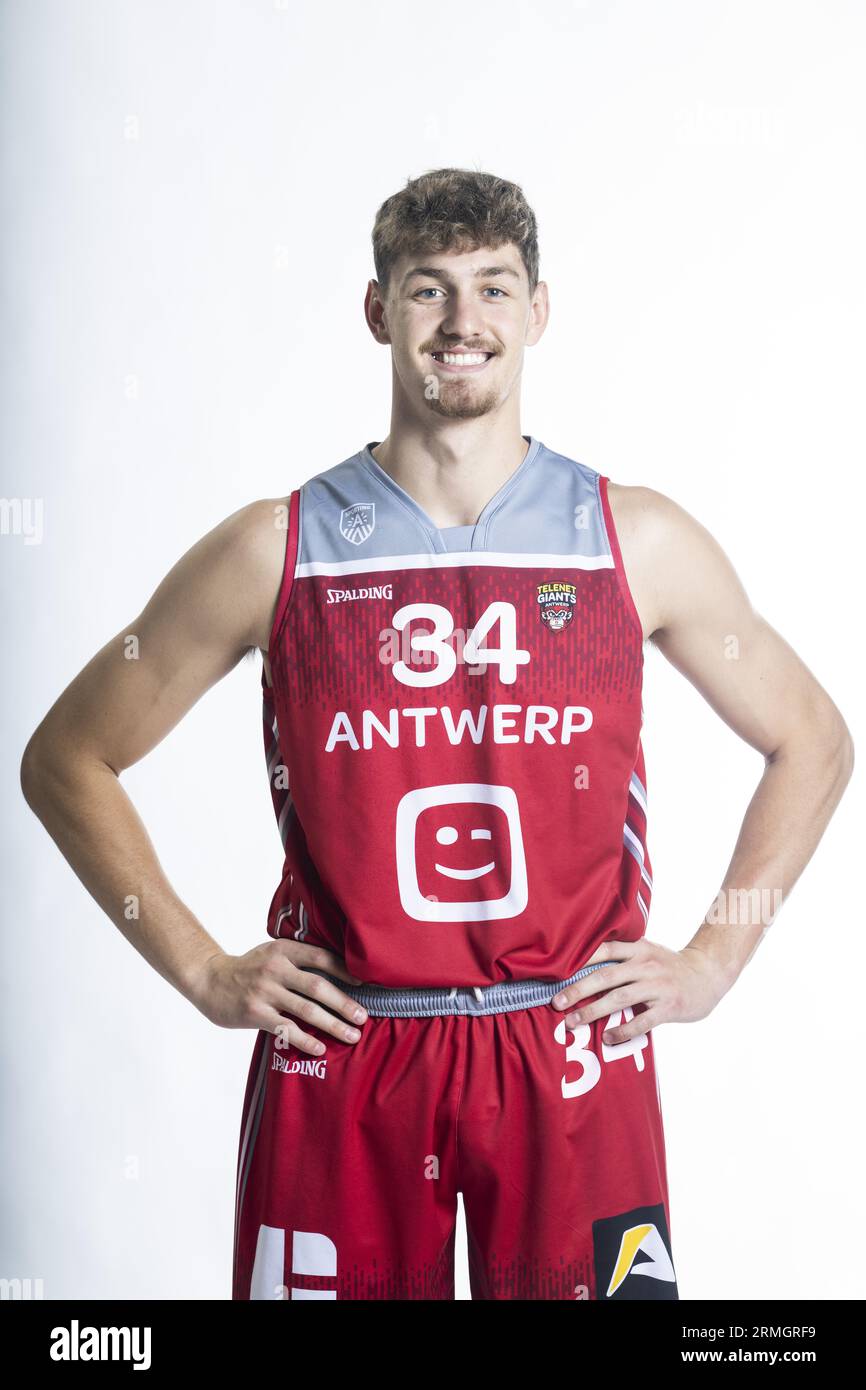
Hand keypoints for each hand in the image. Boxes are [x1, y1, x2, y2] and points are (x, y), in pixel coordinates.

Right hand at [191, 940, 368, 1054]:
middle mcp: (275, 968)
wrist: (208, 980)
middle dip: (344, 1003)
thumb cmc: (248, 968)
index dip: (345, 971)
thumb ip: (298, 960)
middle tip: (364, 1017)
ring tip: (352, 1035)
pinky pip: (286, 1029)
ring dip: (333, 1024)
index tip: (365, 984)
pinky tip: (320, 1048)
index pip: (321, 958)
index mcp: (283, 950)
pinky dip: (306, 1040)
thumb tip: (338, 974)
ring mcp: (264, 991)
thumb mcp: (271, 953)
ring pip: (306, 1010)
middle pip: (318, 987)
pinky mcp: (255, 1013)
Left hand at [551, 939, 729, 1043]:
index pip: (605, 950)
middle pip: (606, 975)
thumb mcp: (648, 953)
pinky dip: (623, 1030)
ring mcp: (658, 986)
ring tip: (573, 1023)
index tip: (557, 973)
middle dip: (578, 989)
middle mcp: (646, 965)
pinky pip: (642, 1021)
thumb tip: (584, 971)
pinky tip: (607, 1038)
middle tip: (556, 1002)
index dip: (580, 960)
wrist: (709, 974)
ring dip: (593, 1011)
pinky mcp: (669, 1007)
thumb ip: (623, 958)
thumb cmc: (669, 967)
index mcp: (639, 949)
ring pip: (619, 998)